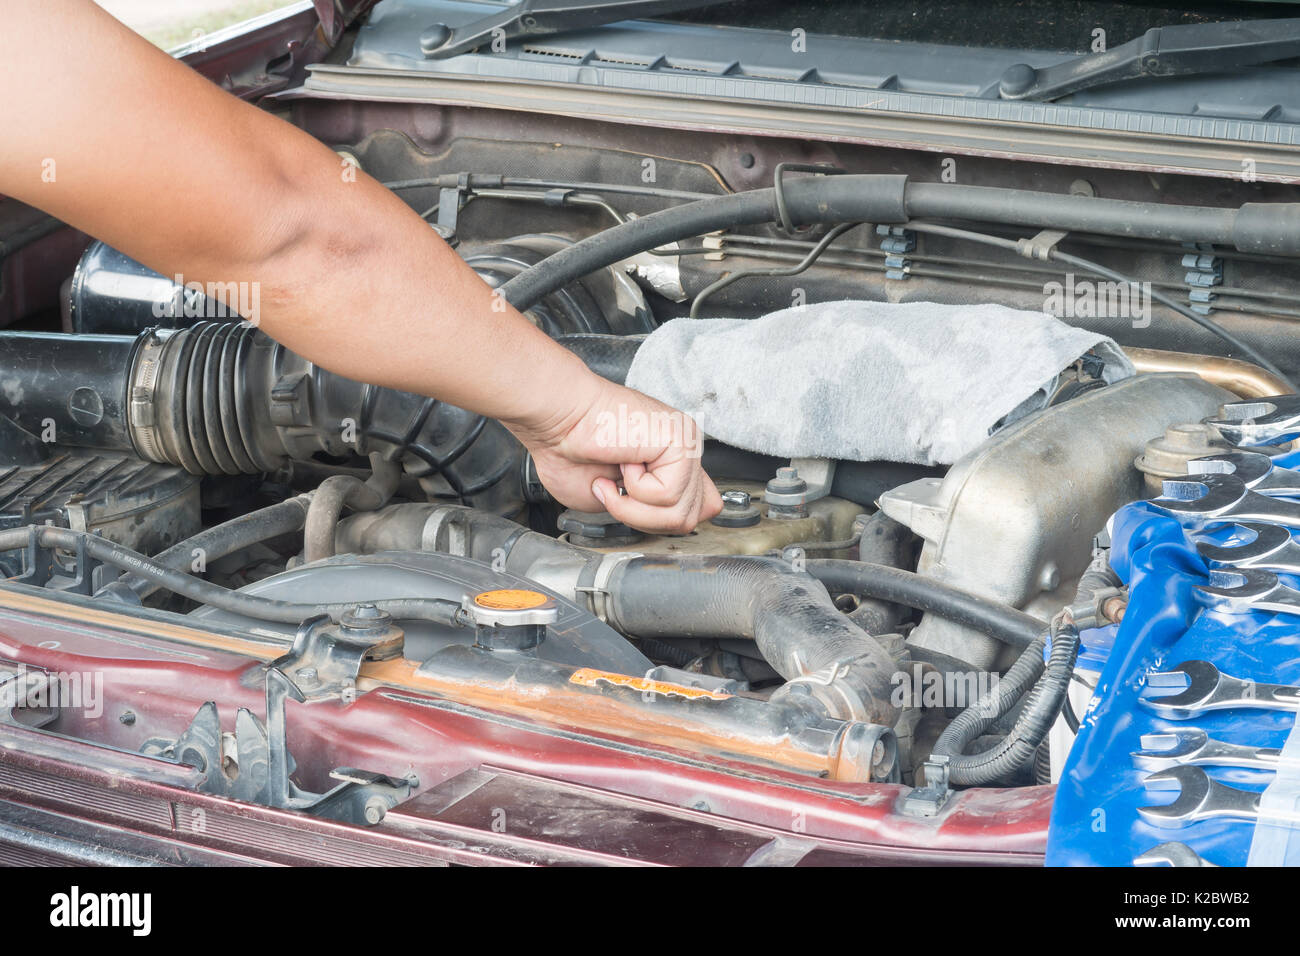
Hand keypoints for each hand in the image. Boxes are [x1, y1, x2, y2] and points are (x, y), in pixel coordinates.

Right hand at [506, 373, 722, 534]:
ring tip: (613, 479)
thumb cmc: (572, 452)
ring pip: (679, 514)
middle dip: (643, 519)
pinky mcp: (681, 440)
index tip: (630, 500)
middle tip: (613, 491)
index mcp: (674, 463)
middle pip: (690, 519)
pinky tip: (622, 462)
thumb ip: (652, 513)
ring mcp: (686, 444)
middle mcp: (685, 451)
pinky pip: (668, 494)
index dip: (665, 518)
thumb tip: (683, 519)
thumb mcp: (615, 501)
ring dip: (634, 508)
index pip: (704, 506)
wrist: (557, 420)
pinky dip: (634, 489)